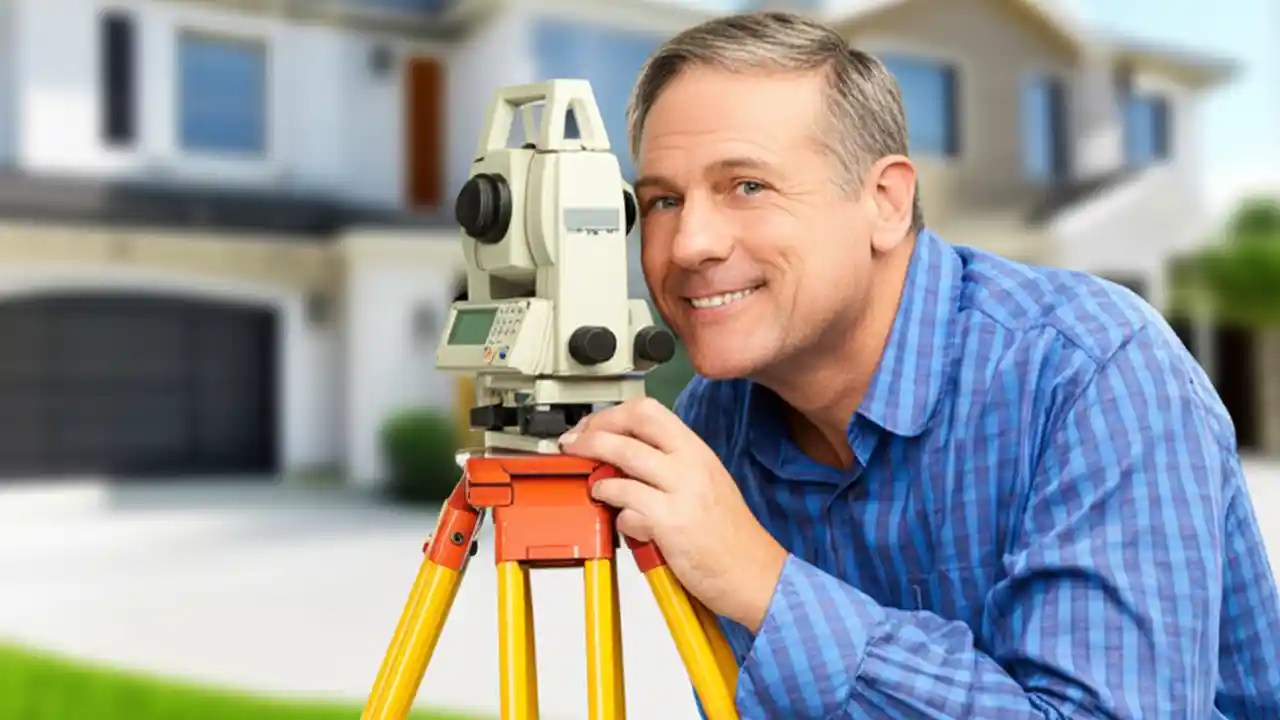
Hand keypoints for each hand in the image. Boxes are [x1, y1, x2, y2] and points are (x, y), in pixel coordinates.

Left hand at [558, 397, 787, 632]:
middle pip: (628, 427)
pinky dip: (617, 514)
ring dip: (597, 476)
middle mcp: (690, 464)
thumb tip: (621, 455)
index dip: (609, 415)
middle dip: (590, 434)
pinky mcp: (671, 524)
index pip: (646, 410)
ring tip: (597, 489)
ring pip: (620, 463)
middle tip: (572, 448)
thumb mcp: (704, 483)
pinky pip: (626, 507)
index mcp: (697, 450)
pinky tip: (625, 523)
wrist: (756, 574)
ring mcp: (681, 492)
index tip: (591, 428)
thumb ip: (667, 465)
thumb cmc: (730, 536)